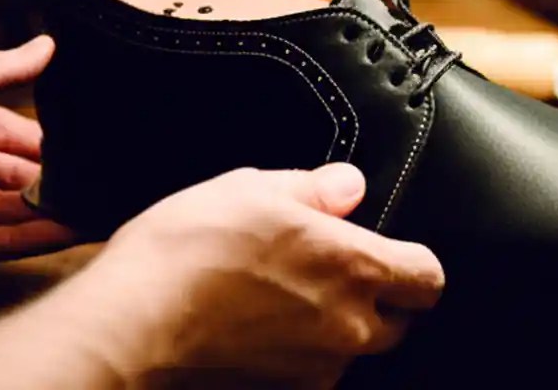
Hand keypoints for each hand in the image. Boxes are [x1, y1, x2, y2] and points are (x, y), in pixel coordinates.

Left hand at [0, 36, 74, 266]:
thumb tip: (48, 46)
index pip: (2, 132)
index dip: (38, 141)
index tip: (81, 147)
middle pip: (3, 175)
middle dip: (46, 181)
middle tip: (94, 186)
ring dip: (43, 216)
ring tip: (91, 215)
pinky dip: (21, 242)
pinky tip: (60, 238)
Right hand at [72, 164, 444, 388]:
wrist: (129, 327)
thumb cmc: (186, 252)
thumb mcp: (249, 189)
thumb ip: (313, 189)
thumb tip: (350, 186)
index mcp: (352, 267)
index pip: (428, 278)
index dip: (414, 265)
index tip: (391, 254)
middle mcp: (347, 326)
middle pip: (396, 324)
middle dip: (376, 302)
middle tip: (327, 275)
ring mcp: (316, 370)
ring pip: (349, 353)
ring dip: (331, 332)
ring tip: (277, 302)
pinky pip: (308, 376)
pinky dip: (294, 359)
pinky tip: (254, 334)